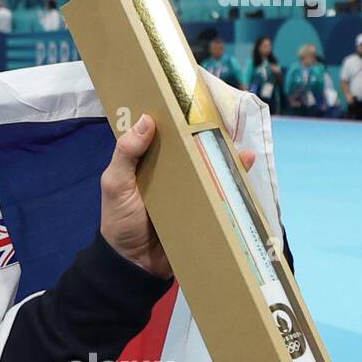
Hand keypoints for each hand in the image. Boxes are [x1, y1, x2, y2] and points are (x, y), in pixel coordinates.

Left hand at [100, 114, 256, 279]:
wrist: (134, 265)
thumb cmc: (120, 220)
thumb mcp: (115, 184)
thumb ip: (126, 154)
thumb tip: (146, 119)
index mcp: (146, 162)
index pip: (162, 134)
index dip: (174, 118)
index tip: (190, 96)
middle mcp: (169, 172)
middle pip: (191, 149)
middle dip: (207, 134)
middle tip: (224, 116)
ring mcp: (188, 190)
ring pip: (209, 168)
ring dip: (225, 156)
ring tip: (239, 143)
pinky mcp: (202, 208)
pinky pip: (220, 192)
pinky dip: (234, 181)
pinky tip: (245, 167)